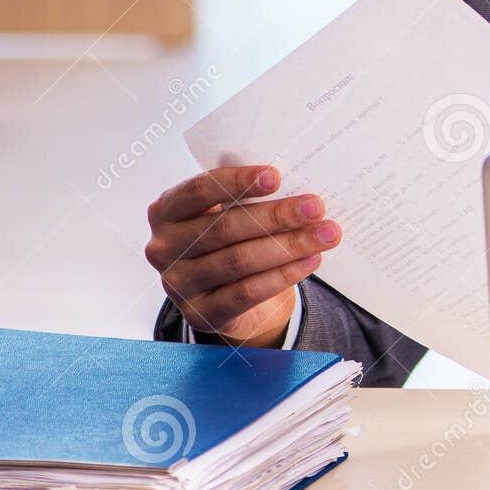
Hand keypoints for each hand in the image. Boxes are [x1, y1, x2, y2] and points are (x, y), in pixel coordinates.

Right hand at [145, 165, 340, 347]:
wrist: (223, 293)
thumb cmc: (228, 237)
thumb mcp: (225, 212)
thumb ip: (246, 199)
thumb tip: (297, 189)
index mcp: (166, 210)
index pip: (199, 190)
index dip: (237, 182)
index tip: (276, 176)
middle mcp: (164, 247)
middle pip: (225, 227)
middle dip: (276, 216)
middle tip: (316, 207)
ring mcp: (177, 284)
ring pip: (239, 260)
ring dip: (288, 245)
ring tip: (326, 234)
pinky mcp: (200, 314)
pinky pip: (246, 292)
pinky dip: (283, 275)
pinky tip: (310, 260)